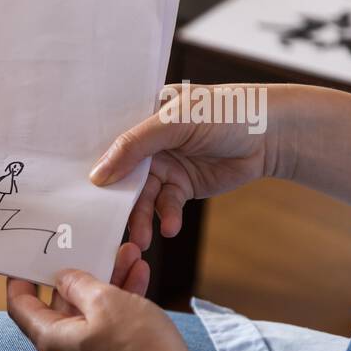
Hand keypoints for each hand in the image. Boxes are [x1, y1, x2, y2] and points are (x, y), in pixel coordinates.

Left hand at [5, 243, 191, 350]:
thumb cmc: (137, 347)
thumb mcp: (106, 301)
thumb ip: (78, 284)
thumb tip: (63, 279)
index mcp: (50, 340)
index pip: (21, 307)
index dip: (20, 281)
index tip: (25, 260)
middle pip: (62, 308)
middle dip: (81, 275)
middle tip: (93, 248)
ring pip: (92, 315)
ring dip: (108, 284)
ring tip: (129, 255)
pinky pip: (110, 329)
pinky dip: (122, 304)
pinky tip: (140, 276)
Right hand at [88, 82, 295, 250]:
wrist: (273, 134)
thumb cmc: (227, 111)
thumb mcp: (175, 122)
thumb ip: (134, 146)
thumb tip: (98, 175)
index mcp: (141, 116)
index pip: (108, 142)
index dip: (93, 166)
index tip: (78, 192)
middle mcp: (149, 143)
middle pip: (122, 176)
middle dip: (118, 202)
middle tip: (111, 226)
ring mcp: (165, 165)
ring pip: (142, 197)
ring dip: (142, 218)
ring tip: (144, 238)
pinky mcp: (182, 186)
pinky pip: (166, 206)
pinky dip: (167, 218)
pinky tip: (171, 227)